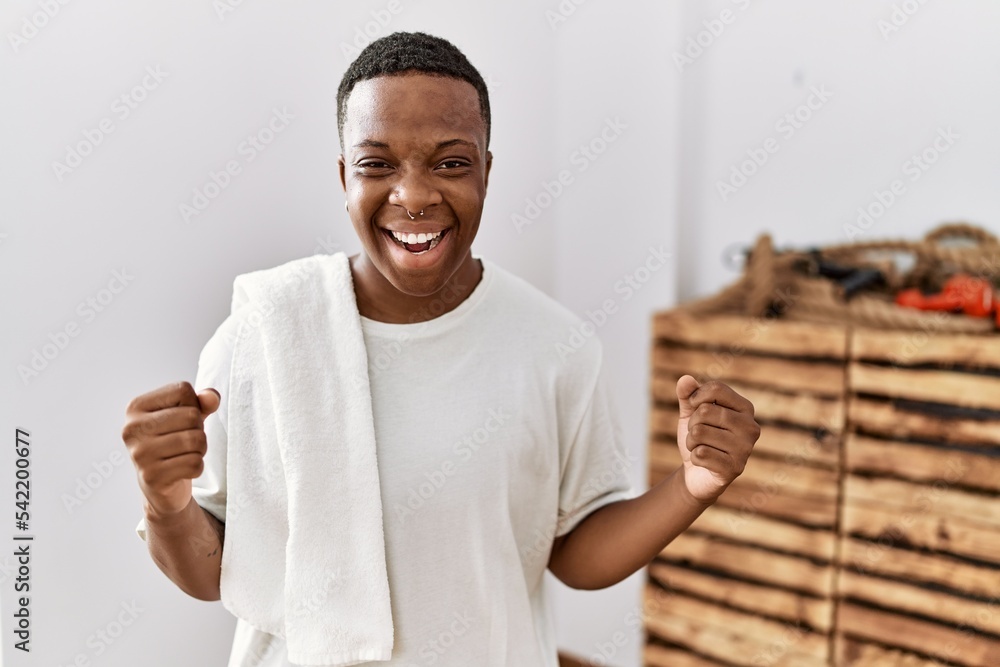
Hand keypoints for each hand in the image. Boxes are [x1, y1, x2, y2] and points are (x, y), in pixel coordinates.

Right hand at [121, 382, 219, 517]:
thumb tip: (212, 397)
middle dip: (199, 429)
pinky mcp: (152, 476)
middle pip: (192, 415)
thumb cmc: (173, 441)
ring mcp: (140, 453)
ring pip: (196, 440)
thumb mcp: (188, 416)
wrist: (159, 485)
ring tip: (185, 454)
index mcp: (135, 407)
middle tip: (185, 441)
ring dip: (200, 449)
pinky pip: (195, 464)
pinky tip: (182, 470)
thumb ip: (202, 401)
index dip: (193, 405)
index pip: (182, 390)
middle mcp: (132, 428)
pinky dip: (197, 467)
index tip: (180, 421)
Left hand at [675, 375, 758, 502]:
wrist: (698, 473)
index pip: (716, 388)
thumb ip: (688, 395)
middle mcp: (751, 427)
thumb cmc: (699, 438)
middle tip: (699, 435)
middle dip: (692, 424)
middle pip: (704, 411)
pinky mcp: (735, 468)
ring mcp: (745, 449)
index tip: (694, 407)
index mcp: (745, 408)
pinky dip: (694, 457)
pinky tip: (704, 462)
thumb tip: (685, 378)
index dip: (696, 397)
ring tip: (701, 448)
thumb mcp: (690, 413)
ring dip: (691, 442)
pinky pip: (700, 453)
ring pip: (699, 433)